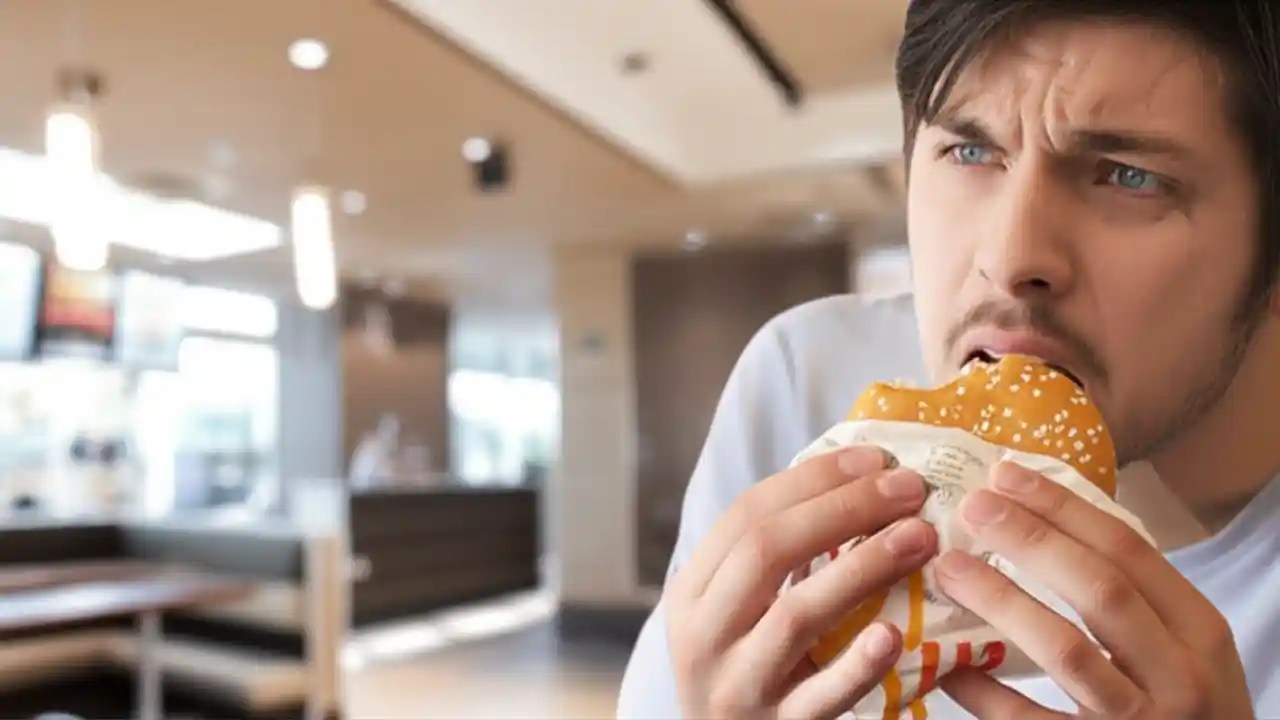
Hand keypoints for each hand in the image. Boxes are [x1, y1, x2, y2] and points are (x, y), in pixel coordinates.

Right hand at [665, 446, 936, 719]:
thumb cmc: (749, 668)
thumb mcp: (738, 610)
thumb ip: (777, 558)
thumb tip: (859, 479)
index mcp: (692, 592)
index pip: (746, 515)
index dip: (813, 480)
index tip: (876, 459)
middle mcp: (704, 634)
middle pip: (766, 551)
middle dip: (844, 509)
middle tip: (909, 489)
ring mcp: (739, 685)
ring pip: (795, 615)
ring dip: (863, 567)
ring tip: (920, 537)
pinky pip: (822, 696)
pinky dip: (857, 663)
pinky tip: (893, 635)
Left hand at [936, 461, 1253, 718]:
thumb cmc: (1180, 702)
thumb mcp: (1181, 646)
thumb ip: (1130, 596)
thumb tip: (1034, 526)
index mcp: (1198, 631)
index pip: (1129, 551)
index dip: (1063, 508)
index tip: (1006, 475)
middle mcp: (1177, 674)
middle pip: (1099, 589)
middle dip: (1030, 540)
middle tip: (973, 506)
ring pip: (1065, 649)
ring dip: (1001, 600)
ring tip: (950, 567)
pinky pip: (1027, 719)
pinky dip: (984, 689)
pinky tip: (948, 663)